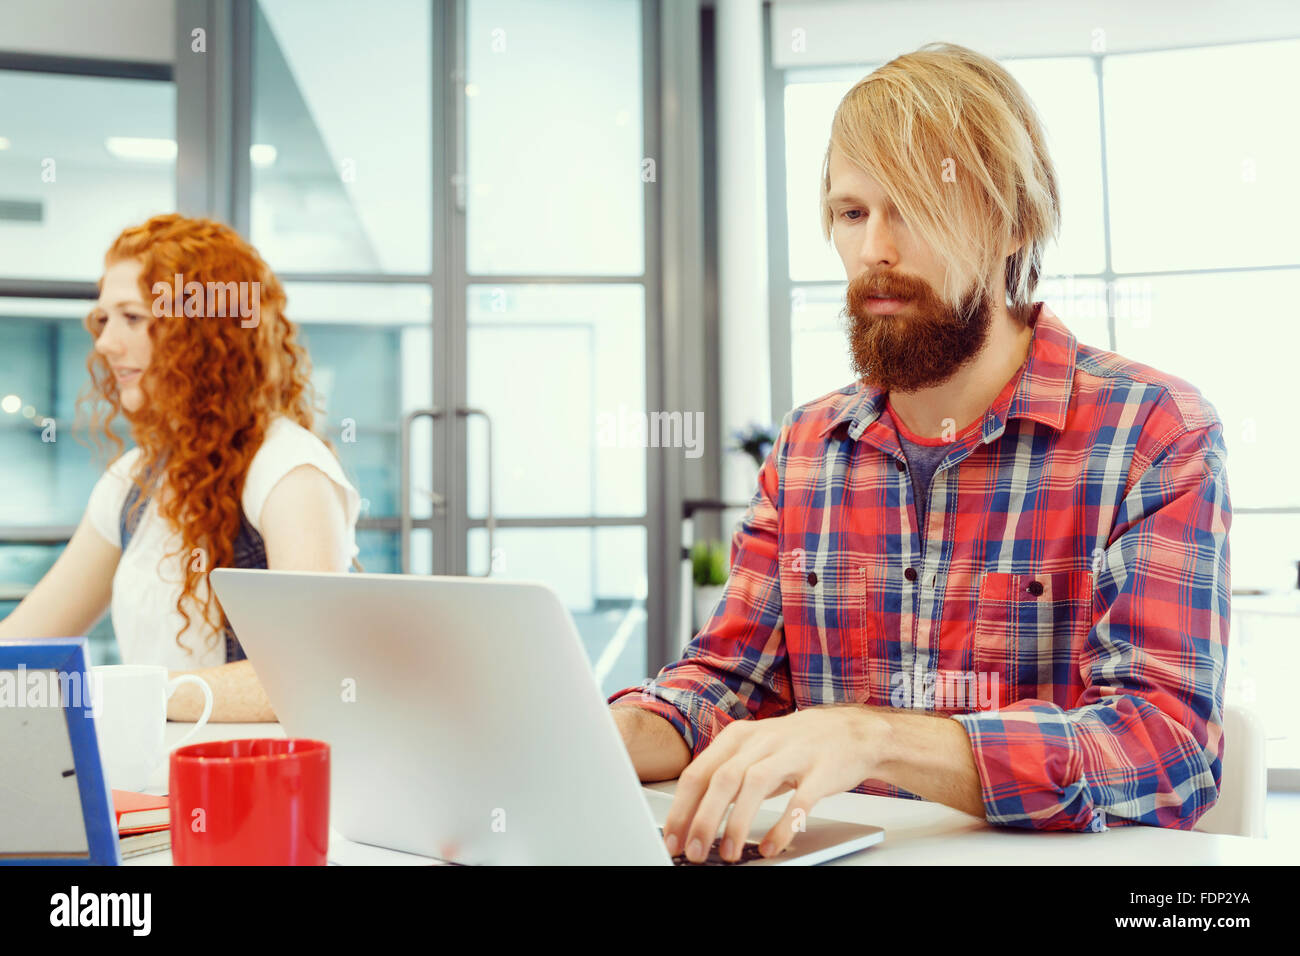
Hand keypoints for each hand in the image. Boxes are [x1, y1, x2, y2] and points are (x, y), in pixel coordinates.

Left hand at [662, 705, 887, 861]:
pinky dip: (783, 826)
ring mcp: (793, 752)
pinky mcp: (821, 770)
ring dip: (738, 822)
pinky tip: (771, 846)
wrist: (851, 731)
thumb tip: (693, 818)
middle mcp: (762, 740)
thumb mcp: (753, 752)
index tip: (673, 838)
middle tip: (694, 851)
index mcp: (738, 737)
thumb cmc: (795, 745)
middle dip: (704, 819)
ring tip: (729, 853)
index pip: (698, 773)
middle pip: (723, 778)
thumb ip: (725, 777)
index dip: (682, 808)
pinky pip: (800, 800)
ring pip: (756, 784)